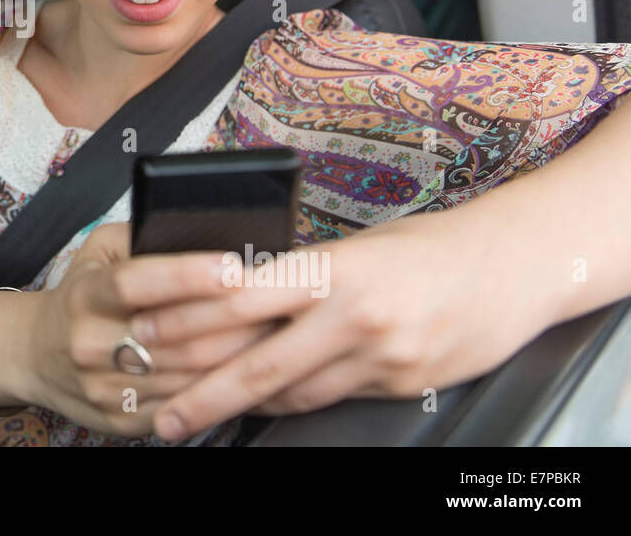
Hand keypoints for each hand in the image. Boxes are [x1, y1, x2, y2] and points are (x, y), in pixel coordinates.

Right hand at [24, 222, 273, 438]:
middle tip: (282, 302)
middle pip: (173, 336)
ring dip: (238, 358)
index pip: (135, 282)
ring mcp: (105, 387)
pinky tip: (250, 373)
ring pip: (186, 376)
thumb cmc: (81, 293)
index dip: (185, 275)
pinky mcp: (122, 420)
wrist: (34, 354)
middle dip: (234, 320)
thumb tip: (204, 229)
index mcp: (86, 294)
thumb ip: (141, 237)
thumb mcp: (98, 252)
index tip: (233, 265)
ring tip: (278, 334)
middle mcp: (90, 343)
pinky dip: (220, 392)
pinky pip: (183, 409)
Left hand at [128, 207, 551, 441]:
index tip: (143, 332)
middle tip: (157, 411)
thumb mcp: (355, 247)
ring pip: (290, 393)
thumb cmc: (427, 246)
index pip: (240, 297)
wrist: (513, 266)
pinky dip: (288, 403)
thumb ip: (298, 273)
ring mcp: (380, 358)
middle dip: (200, 393)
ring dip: (240, 405)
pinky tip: (260, 404)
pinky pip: (328, 401)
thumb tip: (235, 291)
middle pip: (257, 364)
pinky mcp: (400, 386)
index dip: (185, 320)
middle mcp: (353, 317)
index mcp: (332, 269)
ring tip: (194, 411)